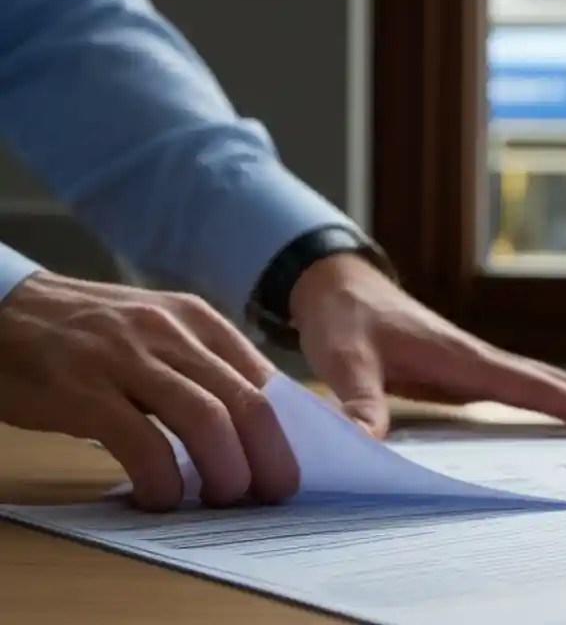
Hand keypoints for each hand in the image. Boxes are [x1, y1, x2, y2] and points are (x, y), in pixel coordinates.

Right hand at [0, 273, 295, 510]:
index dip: (288, 432)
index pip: (267, 379)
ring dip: (226, 471)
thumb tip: (256, 427)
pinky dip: (161, 479)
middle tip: (271, 495)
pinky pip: (142, 443)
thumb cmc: (88, 334)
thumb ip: (203, 367)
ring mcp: (127, 359)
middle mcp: (171, 333)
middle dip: (270, 459)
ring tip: (223, 499)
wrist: (1, 310)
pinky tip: (160, 497)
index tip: (292, 468)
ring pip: (207, 420)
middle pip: (248, 403)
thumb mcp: (157, 330)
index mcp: (199, 320)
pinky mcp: (83, 390)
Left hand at [288, 254, 565, 438]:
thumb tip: (368, 444)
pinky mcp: (471, 375)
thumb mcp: (342, 360)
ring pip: (552, 385)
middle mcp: (483, 360)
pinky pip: (530, 393)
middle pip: (561, 383)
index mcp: (464, 358)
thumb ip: (358, 401)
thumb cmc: (345, 320)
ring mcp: (481, 366)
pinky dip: (564, 404)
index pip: (536, 386)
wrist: (340, 288)